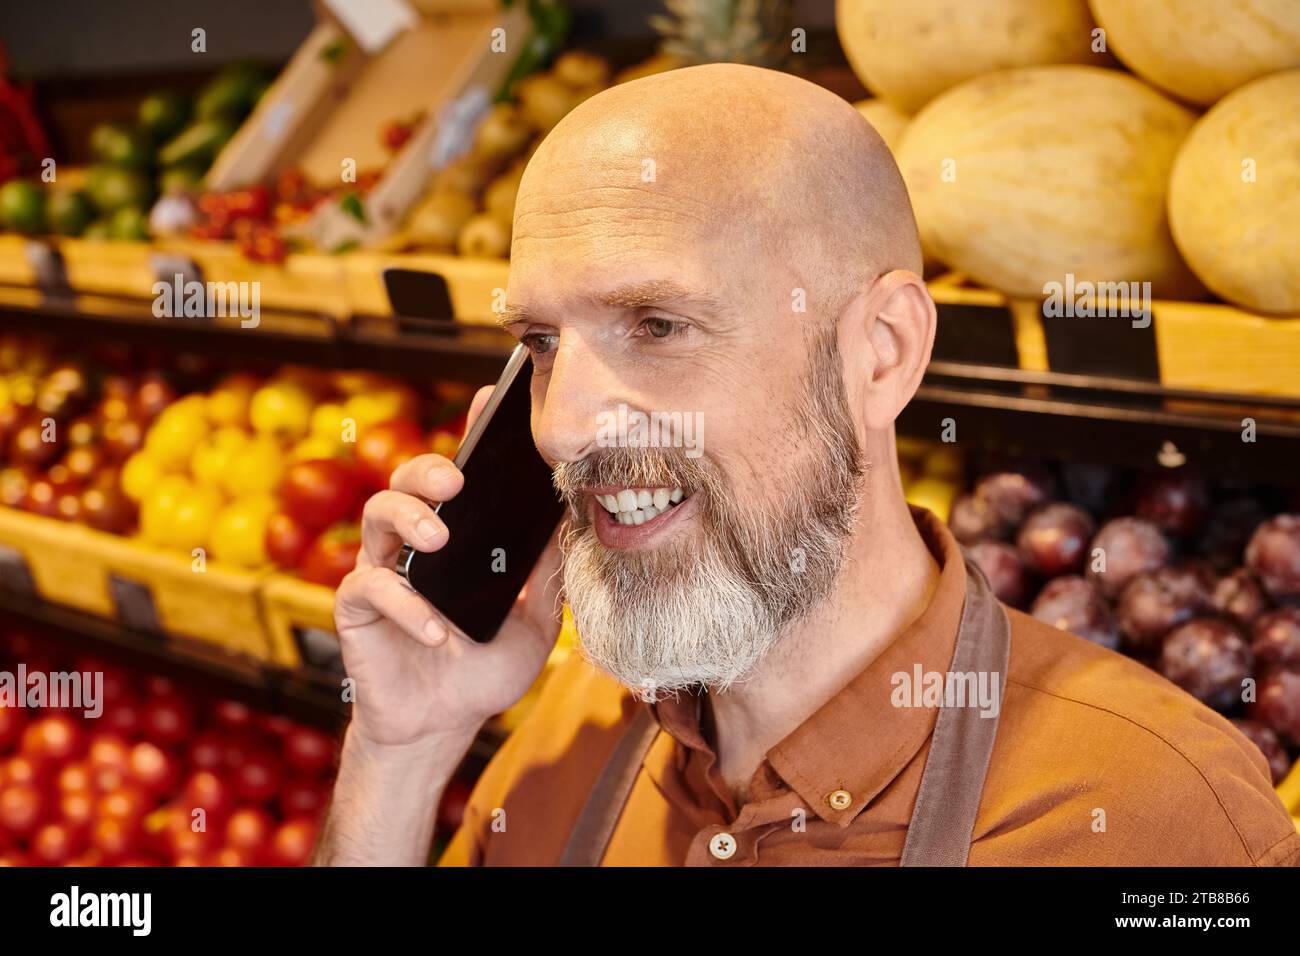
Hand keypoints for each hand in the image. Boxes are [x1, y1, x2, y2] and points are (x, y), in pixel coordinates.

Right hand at [333, 386, 564, 747]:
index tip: (490, 399)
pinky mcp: (357, 610)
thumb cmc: (482, 670)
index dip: (469, 432)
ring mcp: (383, 571)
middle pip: (406, 479)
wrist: (442, 726)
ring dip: (408, 517)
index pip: (459, 476)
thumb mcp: (535, 624)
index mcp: (458, 538)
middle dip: (428, 469)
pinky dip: (404, 606)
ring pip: (375, 514)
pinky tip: (434, 630)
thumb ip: (547, 577)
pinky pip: (369, 588)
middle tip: (457, 483)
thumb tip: (572, 524)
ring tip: (438, 539)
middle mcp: (415, 544)